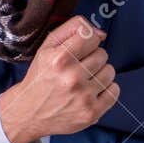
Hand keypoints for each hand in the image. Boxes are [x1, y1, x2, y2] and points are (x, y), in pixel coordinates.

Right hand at [0, 15, 118, 142]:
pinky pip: (114, 91)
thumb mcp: (46, 48)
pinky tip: (92, 91)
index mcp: (60, 59)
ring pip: (110, 71)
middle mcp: (72, 78)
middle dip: (92, 58)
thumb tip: (100, 33)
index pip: (91, 37)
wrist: (29, 113)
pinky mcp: (92, 112)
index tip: (81, 48)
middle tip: (79, 67)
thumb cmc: (40, 78)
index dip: (87, 41)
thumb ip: (72, 29)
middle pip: (102, 54)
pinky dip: (106, 90)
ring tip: (85, 79)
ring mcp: (83, 97)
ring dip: (100, 73)